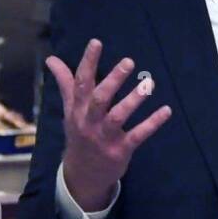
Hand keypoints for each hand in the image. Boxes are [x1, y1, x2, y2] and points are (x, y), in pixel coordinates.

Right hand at [45, 39, 171, 210]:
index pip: (81, 83)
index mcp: (77, 109)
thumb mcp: (70, 110)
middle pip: (99, 99)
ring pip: (117, 116)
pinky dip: (152, 123)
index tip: (96, 42)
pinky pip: (137, 135)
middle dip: (113, 80)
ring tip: (149, 84)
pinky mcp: (120, 150)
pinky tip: (166, 110)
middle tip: (129, 62)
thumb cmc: (80, 135)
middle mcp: (89, 122)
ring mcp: (104, 137)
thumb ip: (66, 83)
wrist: (83, 175)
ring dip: (133, 100)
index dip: (88, 62)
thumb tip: (51, 58)